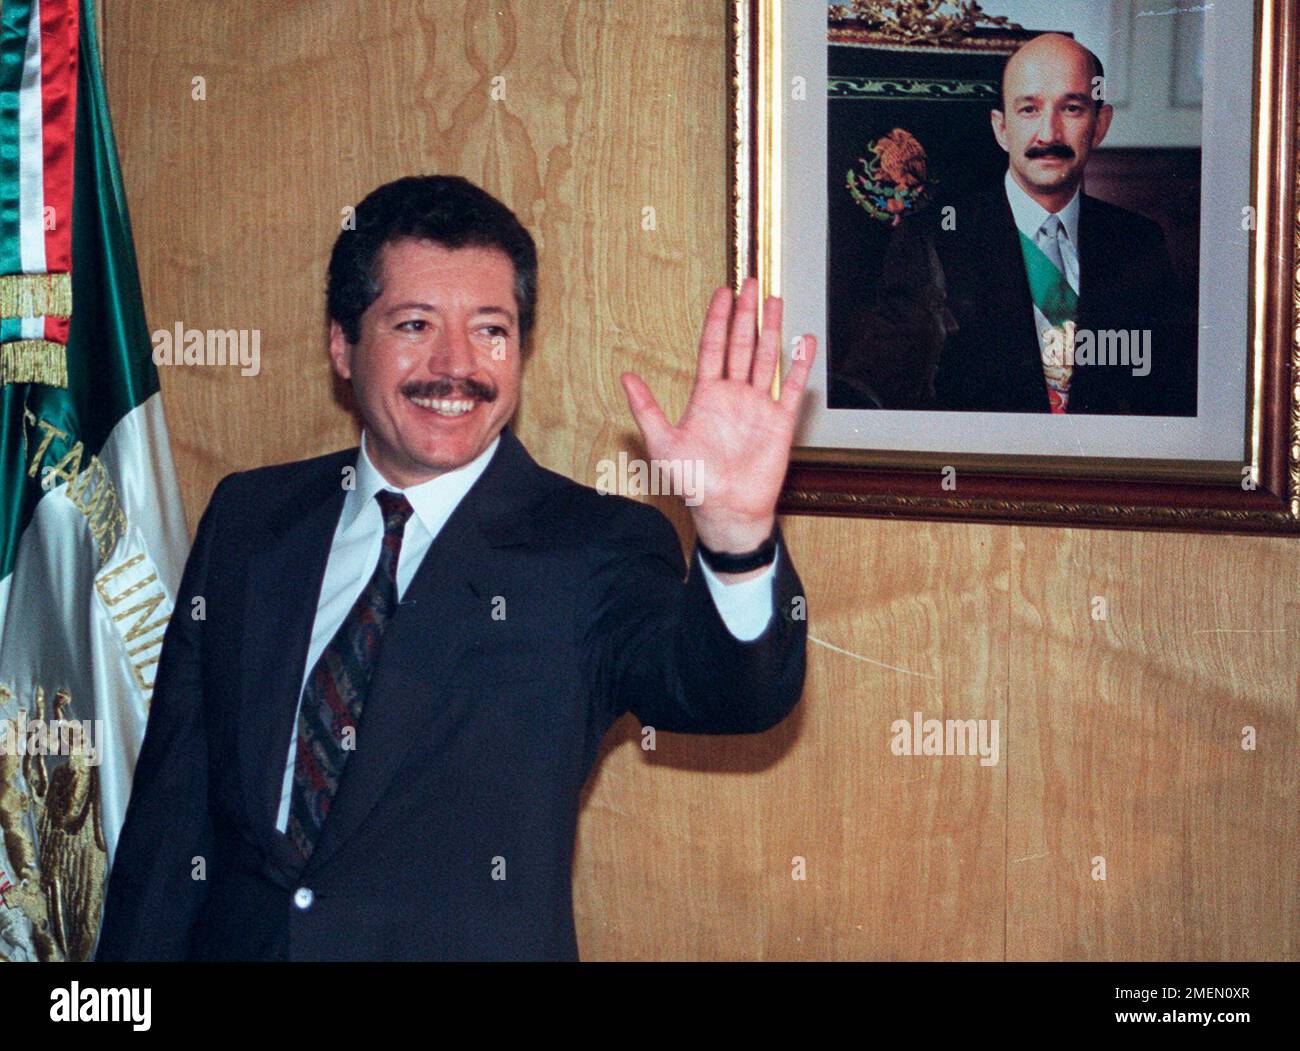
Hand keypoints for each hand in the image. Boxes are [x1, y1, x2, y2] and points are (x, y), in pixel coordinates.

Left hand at [620, 277, 815, 576]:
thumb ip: (646, 408)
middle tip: (748, 284)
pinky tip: (804, 341)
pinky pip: (791, 388)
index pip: (712, 348)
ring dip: (771, 329)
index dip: (716, 320)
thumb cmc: (693, 483)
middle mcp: (734, 396)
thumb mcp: (662, 442)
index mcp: (707, 396)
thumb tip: (626, 377)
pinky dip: (799, 365)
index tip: (721, 293)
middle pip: (741, 345)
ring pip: (766, 358)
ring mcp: (758, 407)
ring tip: (773, 300)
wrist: (726, 510)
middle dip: (744, 314)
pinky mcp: (780, 423)